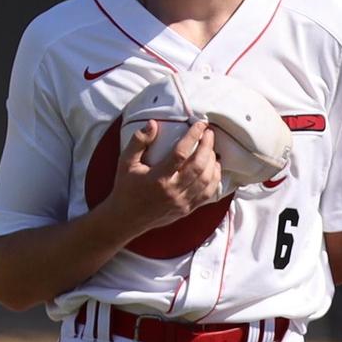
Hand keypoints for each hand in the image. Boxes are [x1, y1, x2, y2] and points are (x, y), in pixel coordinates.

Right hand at [105, 120, 221, 231]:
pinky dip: (215, 178)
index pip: (180, 154)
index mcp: (157, 179)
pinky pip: (209, 193)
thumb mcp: (125, 162)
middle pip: (199, 166)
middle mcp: (172, 191)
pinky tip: (214, 167)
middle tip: (209, 133)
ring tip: (212, 148)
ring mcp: (183, 202)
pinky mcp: (188, 209)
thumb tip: (153, 123)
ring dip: (213, 161)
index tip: (200, 124)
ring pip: (207, 180)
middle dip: (208, 146)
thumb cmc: (126, 187)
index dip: (193, 137)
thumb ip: (138, 141)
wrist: (126, 218)